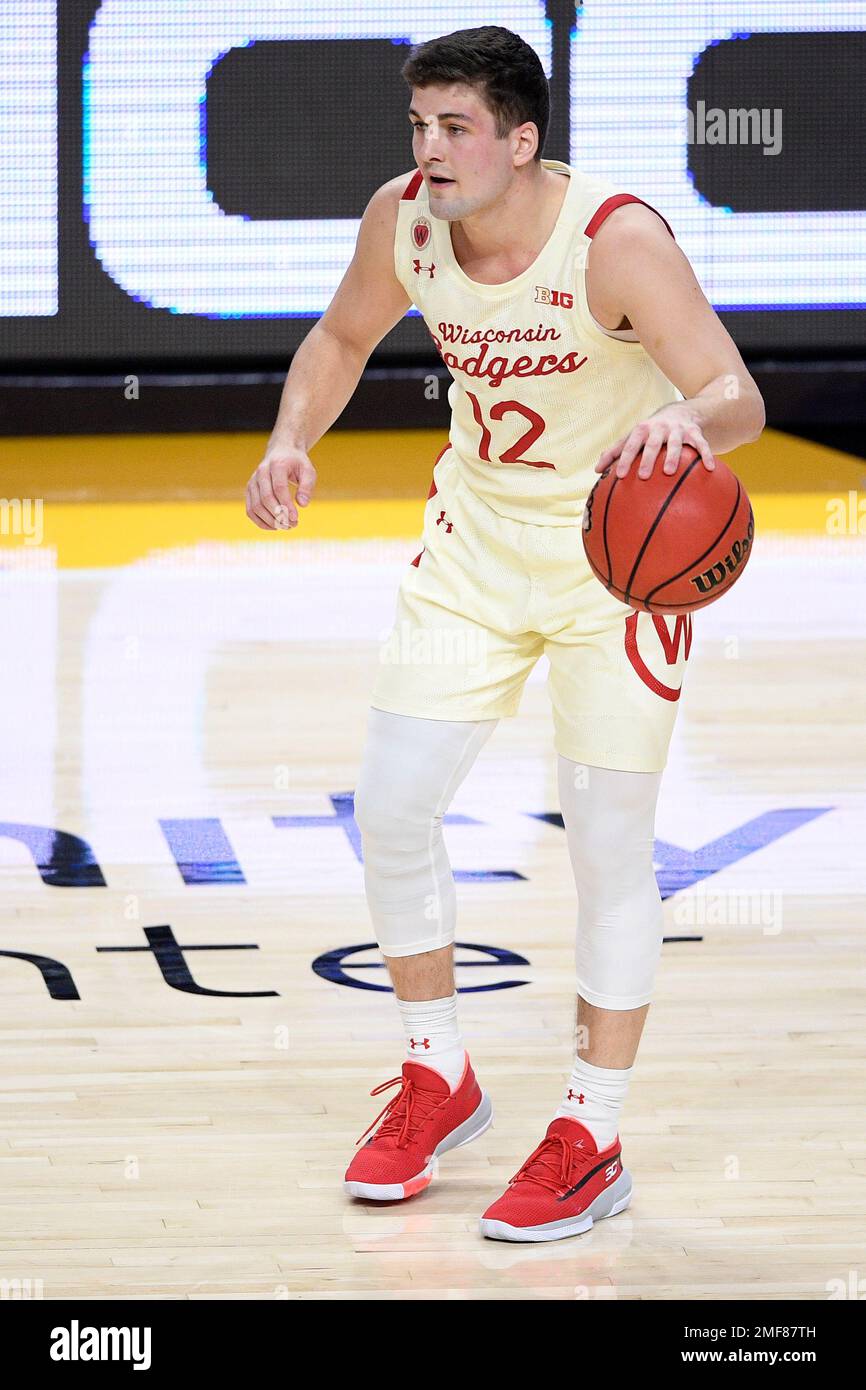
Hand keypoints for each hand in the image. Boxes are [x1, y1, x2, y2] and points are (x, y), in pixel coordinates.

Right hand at [245, 442, 316, 529]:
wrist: (281, 452)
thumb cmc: (296, 464)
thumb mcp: (308, 470)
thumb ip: (307, 486)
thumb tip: (303, 504)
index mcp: (276, 465)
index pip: (279, 488)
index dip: (286, 505)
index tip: (296, 518)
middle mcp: (261, 472)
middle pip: (266, 498)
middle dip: (279, 515)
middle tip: (293, 525)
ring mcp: (253, 482)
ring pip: (256, 507)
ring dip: (270, 521)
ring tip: (286, 527)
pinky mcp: (249, 491)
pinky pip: (250, 510)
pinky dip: (261, 522)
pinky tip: (274, 526)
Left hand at [595, 404, 714, 479]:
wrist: (681, 411)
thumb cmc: (651, 431)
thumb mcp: (634, 437)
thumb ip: (615, 452)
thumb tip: (596, 471)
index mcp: (643, 430)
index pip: (631, 445)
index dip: (624, 459)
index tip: (620, 475)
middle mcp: (660, 428)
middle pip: (653, 443)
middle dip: (648, 458)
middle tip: (643, 476)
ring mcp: (678, 430)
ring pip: (676, 443)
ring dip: (673, 456)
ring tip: (670, 472)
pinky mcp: (695, 432)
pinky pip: (702, 444)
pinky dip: (706, 454)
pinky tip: (710, 468)